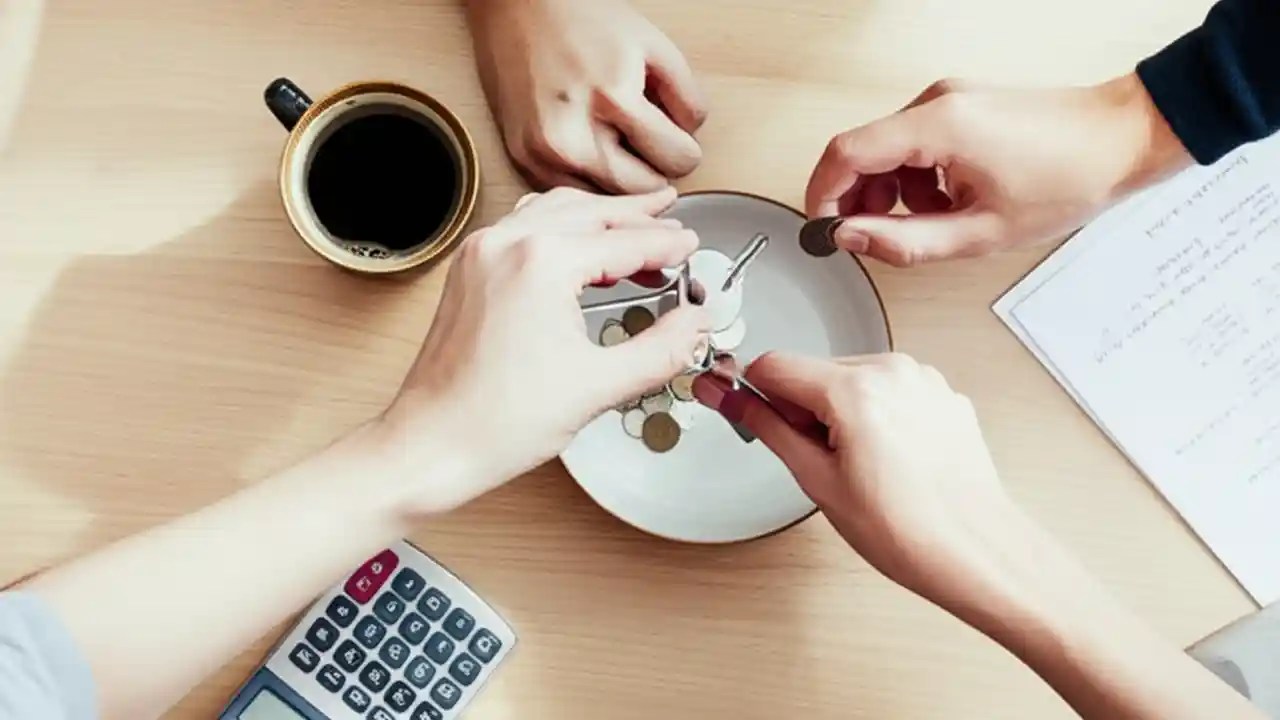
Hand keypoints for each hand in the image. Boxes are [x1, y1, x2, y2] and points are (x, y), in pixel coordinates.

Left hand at [380, 187, 708, 511]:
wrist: (431, 445)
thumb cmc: (497, 421)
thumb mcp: (600, 386)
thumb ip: (662, 349)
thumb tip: (696, 323)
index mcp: (541, 263)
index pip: (624, 241)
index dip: (667, 243)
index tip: (693, 246)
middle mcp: (507, 244)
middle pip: (589, 212)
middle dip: (636, 215)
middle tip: (672, 214)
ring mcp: (481, 253)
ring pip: (553, 210)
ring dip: (597, 215)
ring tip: (634, 223)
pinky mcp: (468, 270)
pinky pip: (523, 226)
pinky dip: (560, 225)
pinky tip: (579, 242)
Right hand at [465, 0, 705, 192]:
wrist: (515, 8)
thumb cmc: (582, 19)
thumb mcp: (653, 45)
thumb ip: (686, 97)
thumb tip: (688, 141)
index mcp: (614, 99)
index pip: (679, 161)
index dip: (684, 147)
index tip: (673, 137)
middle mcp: (574, 135)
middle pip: (644, 190)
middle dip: (653, 168)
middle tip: (644, 139)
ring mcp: (545, 153)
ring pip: (609, 200)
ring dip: (619, 178)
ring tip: (613, 141)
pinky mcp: (524, 160)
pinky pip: (575, 193)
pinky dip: (587, 178)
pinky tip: (586, 147)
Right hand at [694, 353, 1267, 719]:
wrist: (978, 554)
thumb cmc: (907, 532)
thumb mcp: (817, 481)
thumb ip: (766, 426)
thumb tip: (724, 394)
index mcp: (855, 389)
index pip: (774, 365)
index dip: (753, 393)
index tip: (744, 411)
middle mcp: (892, 371)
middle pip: (814, 371)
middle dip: (802, 409)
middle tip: (817, 461)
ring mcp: (923, 380)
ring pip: (851, 379)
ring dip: (839, 412)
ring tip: (859, 466)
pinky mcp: (943, 394)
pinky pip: (889, 391)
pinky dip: (876, 416)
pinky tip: (889, 461)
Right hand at [805, 73, 1190, 265]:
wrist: (1123, 140)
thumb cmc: (1069, 178)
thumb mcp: (980, 232)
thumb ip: (905, 241)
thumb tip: (852, 239)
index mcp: (936, 126)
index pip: (845, 152)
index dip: (822, 194)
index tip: (822, 227)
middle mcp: (936, 102)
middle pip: (863, 151)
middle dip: (860, 200)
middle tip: (877, 239)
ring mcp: (949, 100)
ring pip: (888, 152)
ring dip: (894, 194)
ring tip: (934, 224)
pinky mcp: (962, 107)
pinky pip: (916, 145)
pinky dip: (919, 180)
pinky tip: (952, 202)